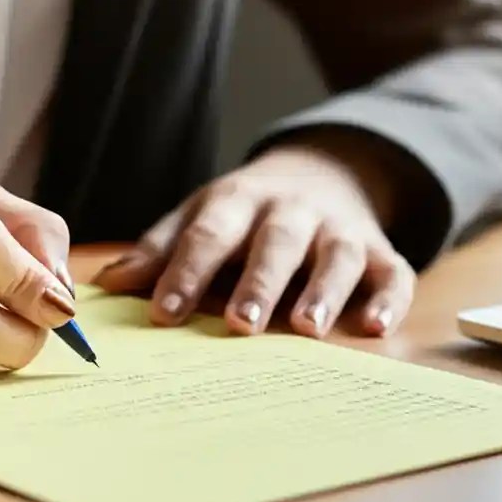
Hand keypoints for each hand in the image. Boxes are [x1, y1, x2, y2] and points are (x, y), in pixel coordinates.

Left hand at [93, 131, 415, 337]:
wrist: (324, 172)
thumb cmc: (245, 212)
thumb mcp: (200, 216)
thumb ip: (161, 250)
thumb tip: (109, 283)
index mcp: (238, 201)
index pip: (209, 235)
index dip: (185, 273)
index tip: (164, 313)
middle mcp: (292, 211)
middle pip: (276, 242)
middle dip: (259, 282)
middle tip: (241, 323)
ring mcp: (339, 229)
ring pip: (336, 255)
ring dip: (324, 291)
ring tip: (307, 329)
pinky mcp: (380, 250)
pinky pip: (392, 272)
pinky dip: (389, 299)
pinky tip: (375, 327)